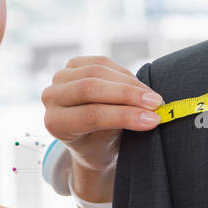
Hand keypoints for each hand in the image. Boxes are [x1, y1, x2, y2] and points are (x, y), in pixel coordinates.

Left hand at [42, 56, 162, 171]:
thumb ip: (121, 124)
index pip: (91, 115)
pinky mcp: (73, 64)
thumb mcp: (107, 143)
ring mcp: (60, 78)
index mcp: (55, 123)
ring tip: (153, 97)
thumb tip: (149, 111)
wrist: (89, 139)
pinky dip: (124, 73)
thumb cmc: (99, 145)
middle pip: (91, 88)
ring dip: (130, 83)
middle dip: (128, 95)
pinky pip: (102, 62)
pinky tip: (140, 86)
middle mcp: (51, 98)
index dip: (124, 115)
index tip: (153, 120)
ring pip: (98, 71)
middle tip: (157, 103)